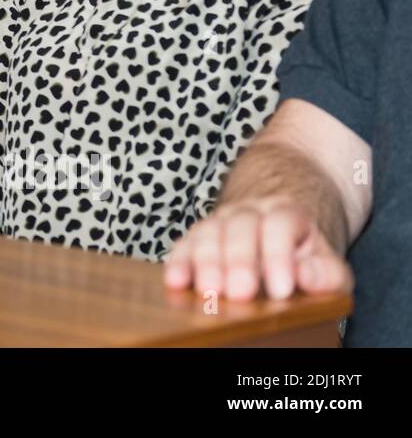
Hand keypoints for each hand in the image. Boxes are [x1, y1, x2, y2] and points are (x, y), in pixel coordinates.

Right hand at [163, 197, 352, 301]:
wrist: (279, 222)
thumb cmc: (305, 253)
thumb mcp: (328, 263)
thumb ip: (325, 273)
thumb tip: (305, 277)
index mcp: (286, 212)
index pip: (280, 225)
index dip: (278, 256)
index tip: (281, 290)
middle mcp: (249, 210)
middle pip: (240, 226)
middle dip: (238, 261)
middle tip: (240, 293)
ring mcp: (220, 220)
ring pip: (209, 231)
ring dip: (205, 262)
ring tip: (208, 291)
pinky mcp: (197, 235)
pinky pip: (184, 243)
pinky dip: (178, 262)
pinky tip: (175, 280)